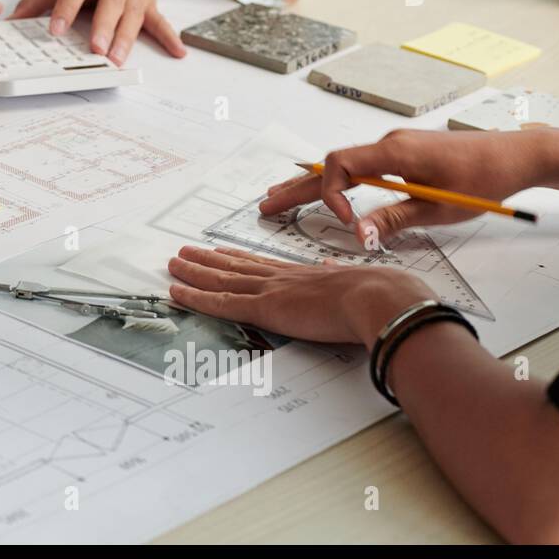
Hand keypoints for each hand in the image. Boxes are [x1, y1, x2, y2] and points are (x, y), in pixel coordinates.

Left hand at [9, 0, 185, 62]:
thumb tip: (14, 21)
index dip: (65, 7)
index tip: (54, 29)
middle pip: (111, 1)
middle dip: (104, 26)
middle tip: (95, 49)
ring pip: (133, 13)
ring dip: (126, 37)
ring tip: (117, 59)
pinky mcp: (149, 1)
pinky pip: (160, 20)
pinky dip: (169, 36)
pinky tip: (177, 51)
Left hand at [167, 246, 434, 348]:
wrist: (383, 299)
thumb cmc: (384, 296)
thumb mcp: (361, 284)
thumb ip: (342, 279)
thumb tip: (334, 271)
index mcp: (307, 275)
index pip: (265, 265)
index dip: (241, 258)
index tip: (223, 251)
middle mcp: (284, 278)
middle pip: (237, 266)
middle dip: (209, 259)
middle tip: (185, 251)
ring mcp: (272, 291)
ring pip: (222, 279)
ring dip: (194, 272)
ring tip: (174, 262)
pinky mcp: (265, 308)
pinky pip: (220, 303)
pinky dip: (195, 297)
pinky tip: (176, 291)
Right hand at [258, 129, 555, 244]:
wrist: (515, 155)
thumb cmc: (483, 177)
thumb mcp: (438, 207)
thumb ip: (394, 219)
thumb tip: (359, 237)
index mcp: (393, 152)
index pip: (339, 165)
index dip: (332, 196)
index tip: (346, 223)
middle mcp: (386, 145)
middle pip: (329, 166)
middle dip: (296, 188)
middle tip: (266, 206)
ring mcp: (392, 149)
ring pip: (340, 167)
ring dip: (310, 185)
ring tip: (279, 198)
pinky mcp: (401, 155)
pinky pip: (357, 167)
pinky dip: (334, 181)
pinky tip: (321, 192)